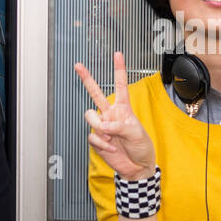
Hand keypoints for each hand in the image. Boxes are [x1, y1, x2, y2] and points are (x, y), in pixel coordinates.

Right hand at [75, 52, 155, 180]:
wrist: (137, 167)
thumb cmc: (141, 148)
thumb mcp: (136, 133)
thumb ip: (120, 126)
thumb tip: (103, 126)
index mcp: (124, 109)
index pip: (121, 86)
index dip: (119, 70)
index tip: (117, 54)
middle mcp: (111, 114)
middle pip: (96, 93)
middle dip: (87, 79)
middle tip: (78, 65)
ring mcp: (102, 126)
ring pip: (90, 115)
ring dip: (99, 126)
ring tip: (110, 136)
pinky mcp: (97, 140)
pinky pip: (92, 136)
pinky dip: (102, 143)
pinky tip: (111, 147)